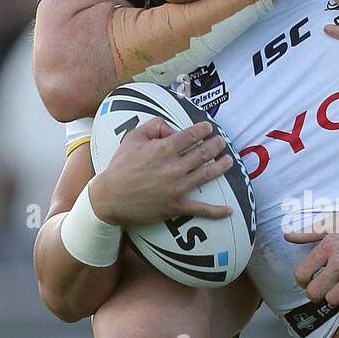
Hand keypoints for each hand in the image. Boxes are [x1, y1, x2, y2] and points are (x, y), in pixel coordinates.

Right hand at [89, 118, 234, 225]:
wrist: (109, 197)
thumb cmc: (119, 166)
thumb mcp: (132, 138)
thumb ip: (153, 126)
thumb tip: (172, 127)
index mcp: (164, 149)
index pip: (192, 135)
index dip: (204, 129)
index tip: (209, 128)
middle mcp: (174, 167)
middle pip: (204, 153)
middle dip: (216, 145)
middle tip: (222, 141)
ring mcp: (178, 187)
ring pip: (208, 174)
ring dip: (222, 166)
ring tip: (229, 160)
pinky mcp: (177, 206)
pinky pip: (201, 209)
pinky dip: (217, 211)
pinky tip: (229, 210)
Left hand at [285, 211, 338, 314]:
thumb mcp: (336, 223)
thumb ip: (310, 232)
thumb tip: (288, 236)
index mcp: (328, 246)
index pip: (301, 274)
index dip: (302, 281)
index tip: (307, 281)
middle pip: (314, 292)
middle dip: (315, 294)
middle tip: (321, 290)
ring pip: (331, 300)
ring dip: (332, 299)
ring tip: (337, 294)